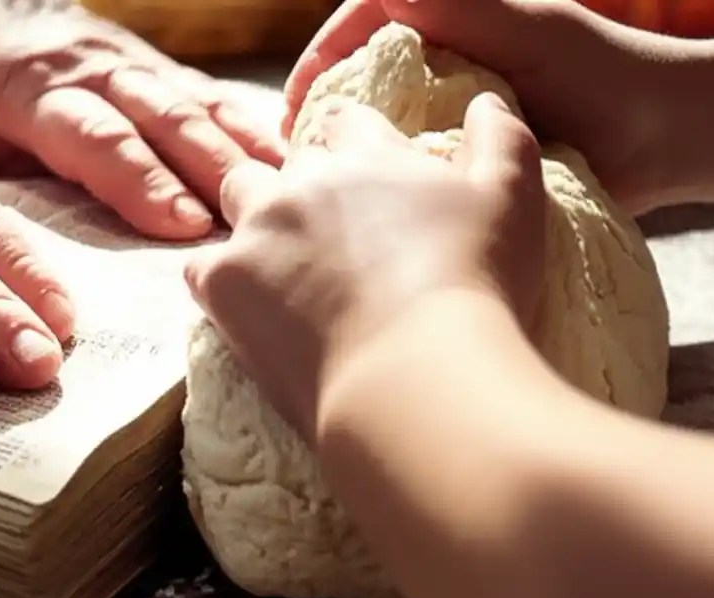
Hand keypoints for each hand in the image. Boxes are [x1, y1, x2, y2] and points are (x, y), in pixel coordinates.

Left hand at [0, 0, 283, 240]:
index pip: (97, 138)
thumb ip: (17, 185)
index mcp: (37, 93)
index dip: (142, 179)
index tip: (183, 224)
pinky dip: (248, 122)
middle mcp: (94, 71)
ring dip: (240, 148)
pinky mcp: (161, 64)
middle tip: (246, 218)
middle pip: (159, 118)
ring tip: (285, 190)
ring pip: (192, 102)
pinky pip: (209, 92)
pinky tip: (288, 152)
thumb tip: (60, 254)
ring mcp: (134, 63)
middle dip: (207, 169)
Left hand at [186, 93, 545, 440]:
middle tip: (330, 234)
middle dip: (305, 184)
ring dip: (255, 217)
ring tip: (282, 262)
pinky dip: (219, 279)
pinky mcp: (224, 283)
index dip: (352, 145)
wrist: (415, 380)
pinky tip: (248, 307)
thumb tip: (486, 102)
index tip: (364, 178)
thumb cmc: (474, 290)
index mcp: (369, 155)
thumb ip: (502, 138)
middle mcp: (305, 181)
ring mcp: (258, 230)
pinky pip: (200, 265)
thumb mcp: (514, 200)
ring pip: (237, 195)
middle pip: (290, 160)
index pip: (345, 121)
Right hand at [283, 0, 678, 214]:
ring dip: (344, 151)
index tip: (295, 101)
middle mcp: (443, 64)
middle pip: (359, 76)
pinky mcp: (463, 160)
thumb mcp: (525, 28)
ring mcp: (451, 113)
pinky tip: (363, 206)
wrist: (660, 140)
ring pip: (378, 126)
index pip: (364, 22)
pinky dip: (381, 184)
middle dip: (321, 109)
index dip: (321, 57)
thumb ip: (456, 6)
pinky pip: (409, 169)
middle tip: (294, 152)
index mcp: (451, 21)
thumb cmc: (600, 73)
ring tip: (318, 183)